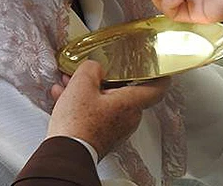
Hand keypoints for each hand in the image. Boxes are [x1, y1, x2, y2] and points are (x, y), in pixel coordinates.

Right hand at [47, 60, 169, 158]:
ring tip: (70, 84)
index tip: (157, 67)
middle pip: (125, 92)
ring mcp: (116, 130)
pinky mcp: (102, 138)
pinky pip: (96, 115)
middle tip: (92, 72)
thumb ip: (91, 68)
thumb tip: (94, 68)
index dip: (159, 74)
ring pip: (106, 103)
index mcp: (131, 104)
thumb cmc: (76, 125)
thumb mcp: (81, 85)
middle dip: (106, 80)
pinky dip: (83, 106)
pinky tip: (64, 98)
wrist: (64, 156)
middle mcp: (128, 119)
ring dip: (89, 92)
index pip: (157, 88)